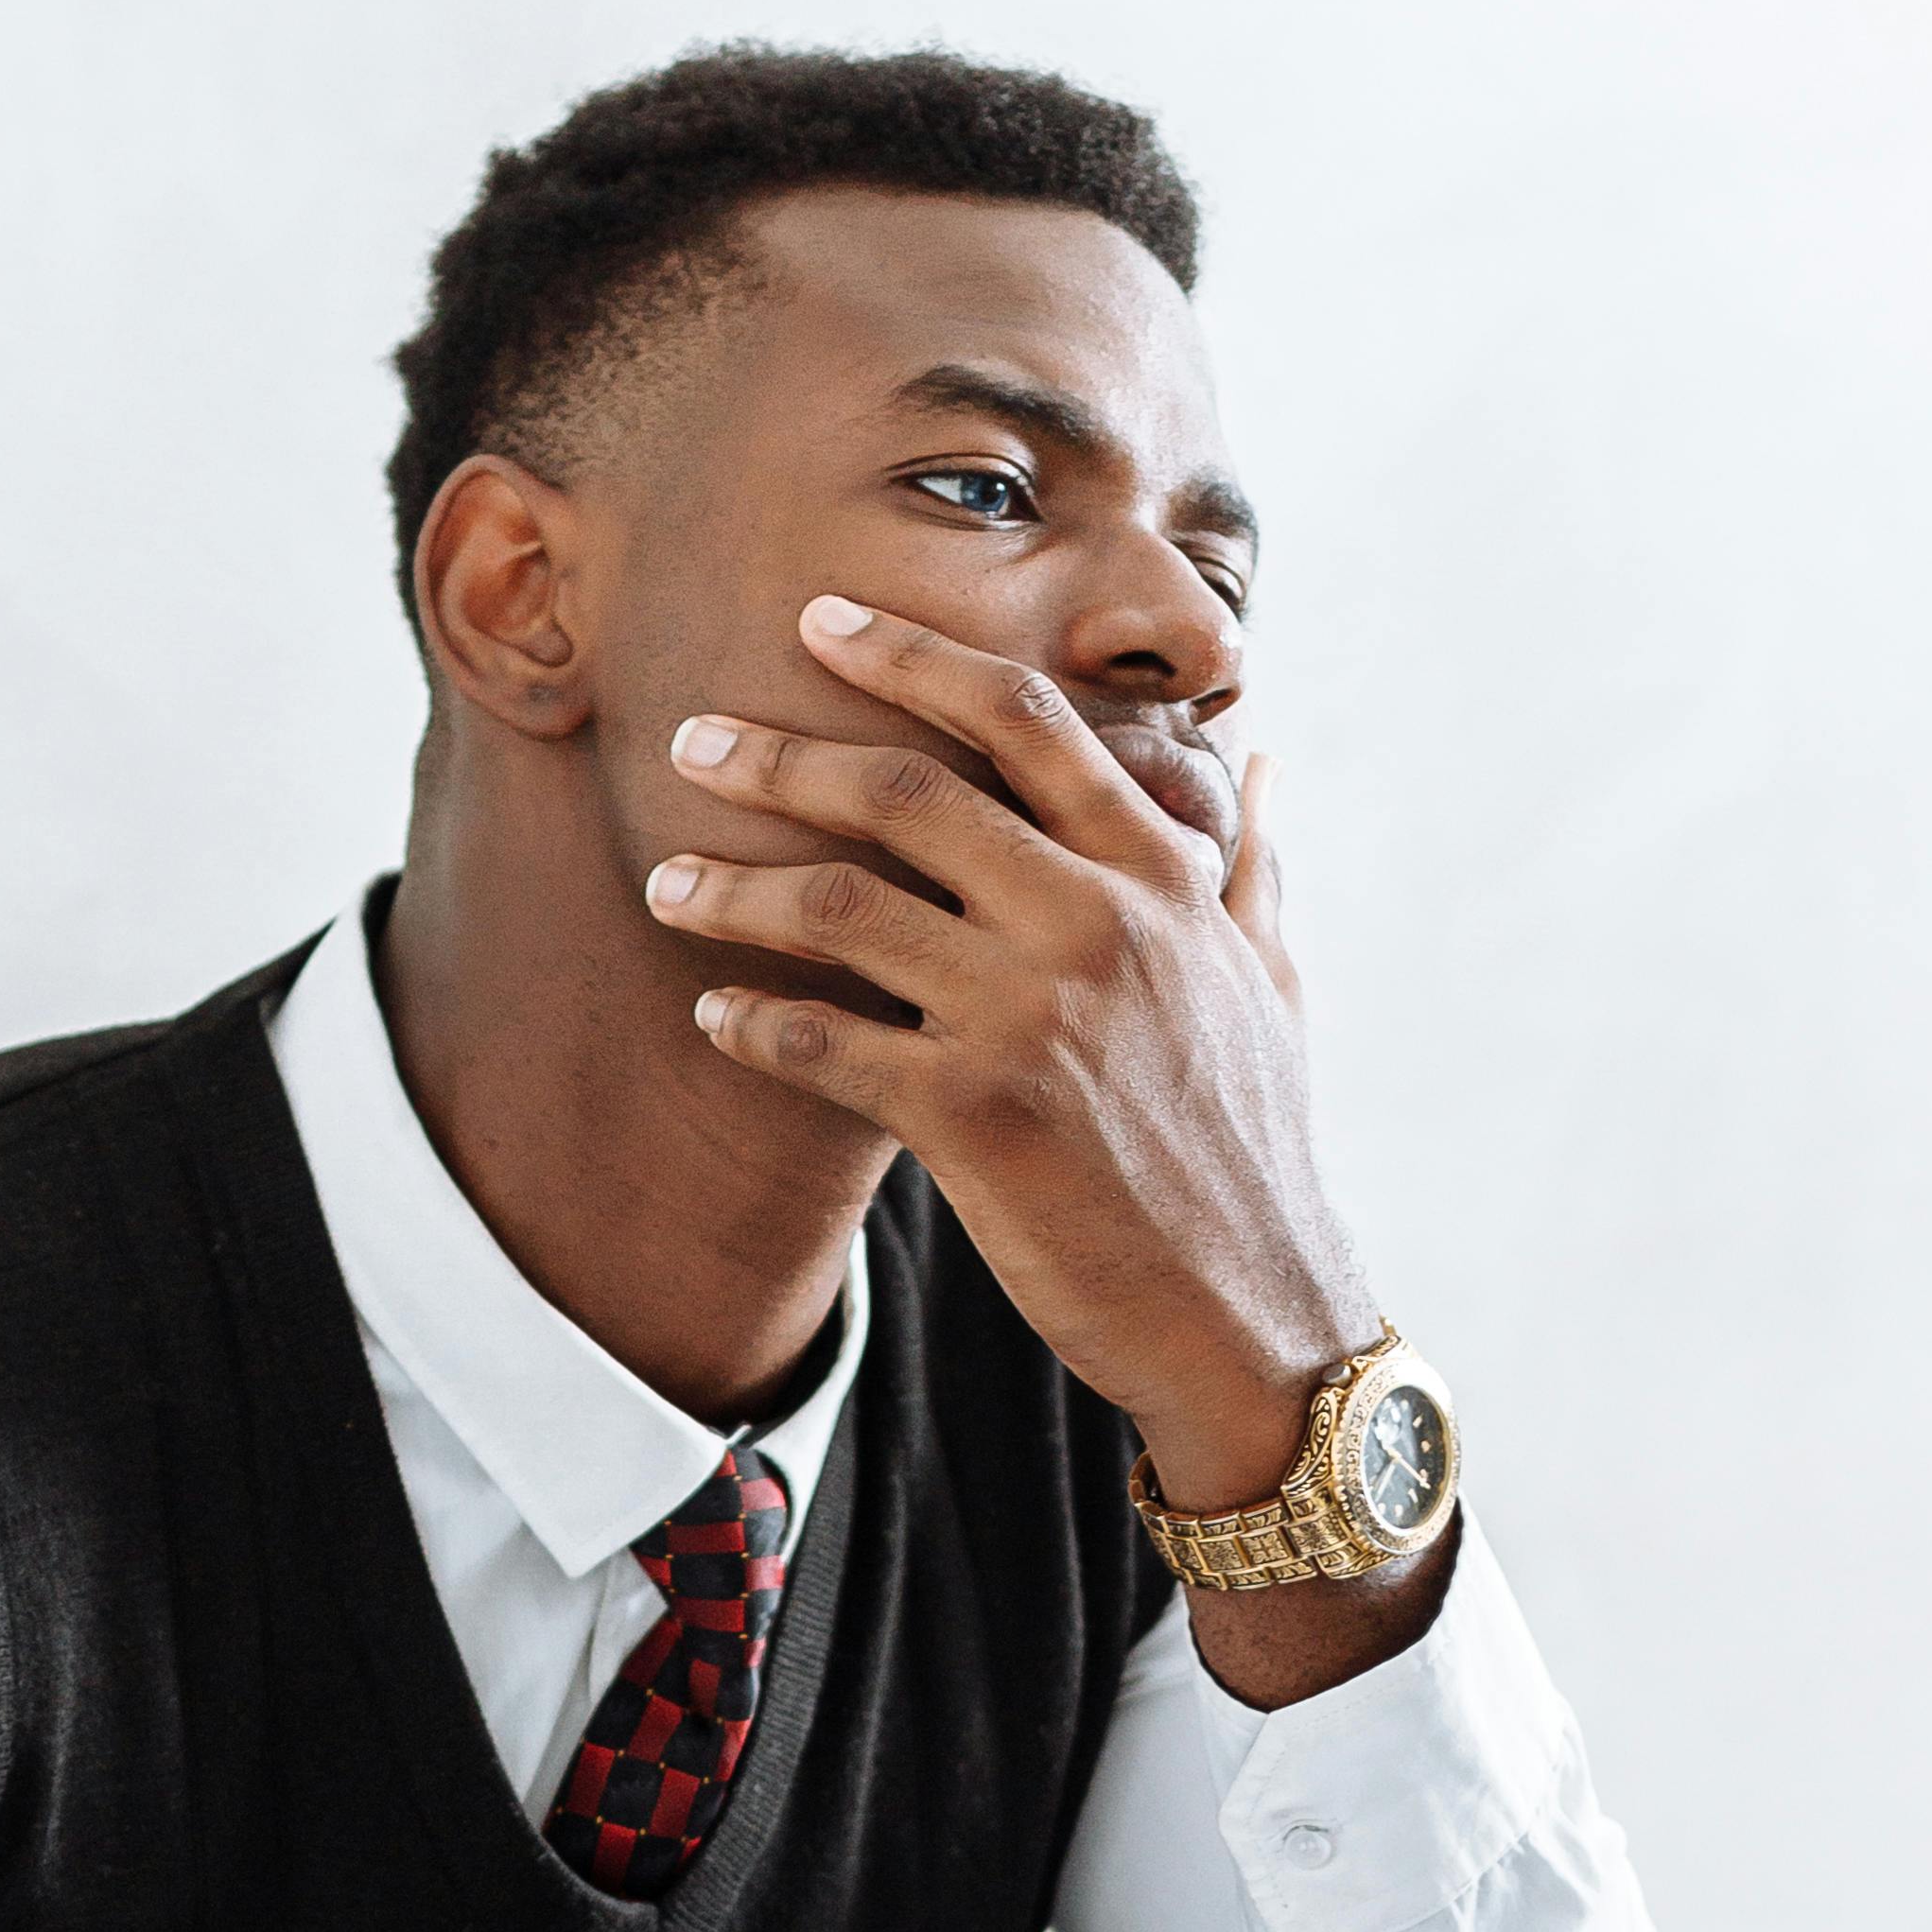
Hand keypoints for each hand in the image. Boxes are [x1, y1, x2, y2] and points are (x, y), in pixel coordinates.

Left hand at [643, 596, 1369, 1516]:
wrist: (1255, 1311)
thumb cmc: (1255, 1144)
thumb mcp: (1269, 980)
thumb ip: (1243, 860)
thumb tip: (1255, 758)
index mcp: (1156, 875)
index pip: (1024, 720)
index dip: (913, 656)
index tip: (822, 620)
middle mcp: (1093, 923)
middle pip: (905, 791)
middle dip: (780, 757)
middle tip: (692, 739)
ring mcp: (1032, 1015)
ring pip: (842, 908)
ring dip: (733, 886)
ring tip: (662, 878)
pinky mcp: (976, 1116)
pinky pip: (826, 1045)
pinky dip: (754, 1023)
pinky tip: (710, 1015)